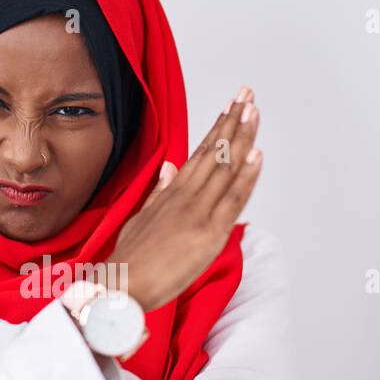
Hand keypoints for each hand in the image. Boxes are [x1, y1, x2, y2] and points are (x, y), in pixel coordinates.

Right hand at [104, 85, 263, 311]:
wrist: (123, 285)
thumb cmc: (131, 260)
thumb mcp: (142, 218)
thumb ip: (159, 193)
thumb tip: (170, 169)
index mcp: (172, 194)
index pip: (200, 154)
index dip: (217, 129)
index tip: (230, 108)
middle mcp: (186, 197)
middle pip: (214, 153)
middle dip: (233, 121)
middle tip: (246, 94)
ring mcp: (199, 213)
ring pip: (225, 168)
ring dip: (242, 138)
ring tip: (253, 110)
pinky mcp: (209, 233)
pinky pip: (233, 200)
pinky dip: (246, 176)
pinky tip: (256, 154)